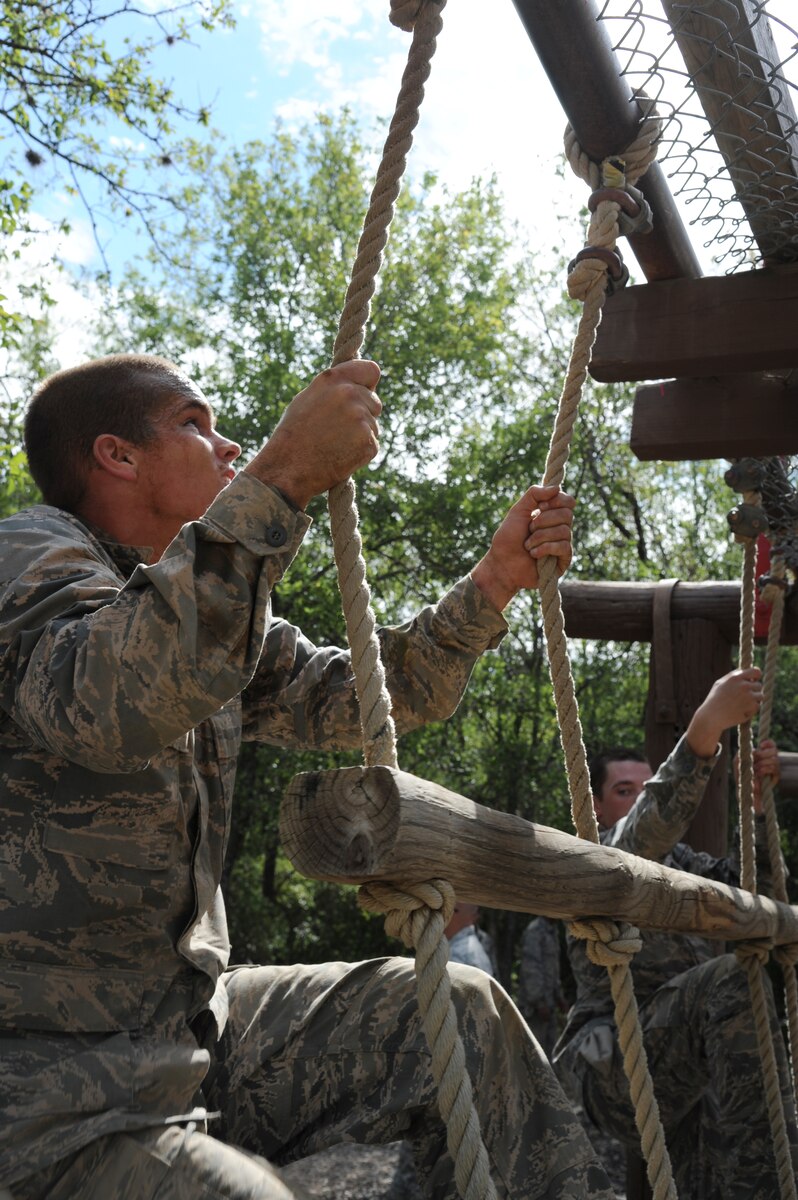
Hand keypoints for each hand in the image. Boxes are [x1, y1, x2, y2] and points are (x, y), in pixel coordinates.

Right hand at [245, 360, 381, 508]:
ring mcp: (361, 418)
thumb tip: (355, 385)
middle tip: (339, 430)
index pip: (371, 370)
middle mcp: (349, 394)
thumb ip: (333, 389)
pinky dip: (361, 453)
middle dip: (364, 414)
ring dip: (361, 435)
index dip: (369, 384)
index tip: (366, 392)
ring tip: (334, 444)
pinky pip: (372, 445)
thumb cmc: (293, 434)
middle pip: (375, 402)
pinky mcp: (368, 442)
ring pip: (373, 426)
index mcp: (333, 379)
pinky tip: (340, 456)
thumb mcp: (307, 399)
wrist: (286, 469)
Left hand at [470, 485, 574, 611]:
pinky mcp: (563, 560)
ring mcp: (562, 544)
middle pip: (568, 514)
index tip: (540, 506)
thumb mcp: (518, 510)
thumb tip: (557, 488)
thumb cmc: (508, 538)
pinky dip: (546, 548)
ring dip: (541, 536)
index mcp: (551, 514)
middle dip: (544, 520)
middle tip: (530, 528)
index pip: (568, 502)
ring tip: (527, 544)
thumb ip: (534, 494)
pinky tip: (534, 553)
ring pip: (565, 531)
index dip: (556, 501)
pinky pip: (564, 547)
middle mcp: (559, 527)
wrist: (502, 564)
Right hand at [686, 667, 763, 758]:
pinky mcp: (751, 707)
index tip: (754, 680)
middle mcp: (743, 685)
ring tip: (741, 705)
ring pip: (760, 696)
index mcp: (735, 677)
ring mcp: (749, 696)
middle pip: (759, 685)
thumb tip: (745, 672)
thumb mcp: (720, 683)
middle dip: (754, 691)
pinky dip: (751, 710)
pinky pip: (757, 706)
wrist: (711, 717)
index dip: (757, 676)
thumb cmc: (714, 700)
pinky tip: (740, 711)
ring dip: (754, 700)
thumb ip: (733, 677)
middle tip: (743, 698)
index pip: (755, 671)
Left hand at [734, 738, 779, 813]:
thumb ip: (741, 753)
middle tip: (755, 758)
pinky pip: (773, 769)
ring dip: (762, 763)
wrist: (746, 792)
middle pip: (775, 750)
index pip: (771, 744)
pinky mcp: (776, 776)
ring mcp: (774, 768)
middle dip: (763, 754)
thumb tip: (752, 750)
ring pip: (775, 760)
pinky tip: (757, 774)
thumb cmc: (741, 775)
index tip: (760, 745)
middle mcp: (770, 759)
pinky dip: (764, 770)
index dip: (768, 743)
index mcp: (762, 754)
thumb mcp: (738, 762)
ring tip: (754, 769)